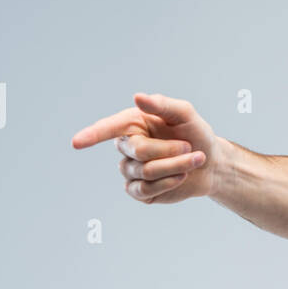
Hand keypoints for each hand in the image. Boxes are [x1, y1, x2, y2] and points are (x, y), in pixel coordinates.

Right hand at [71, 93, 220, 203]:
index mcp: (132, 124)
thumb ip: (163, 104)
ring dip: (176, 166)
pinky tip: (182, 177)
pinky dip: (169, 183)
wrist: (211, 163)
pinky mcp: (139, 191)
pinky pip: (146, 190)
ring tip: (194, 159)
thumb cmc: (195, 134)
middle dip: (170, 150)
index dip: (93, 135)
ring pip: (146, 172)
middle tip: (189, 146)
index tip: (77, 142)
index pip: (108, 128)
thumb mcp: (185, 114)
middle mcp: (127, 146)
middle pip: (139, 151)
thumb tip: (138, 97)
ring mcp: (131, 170)